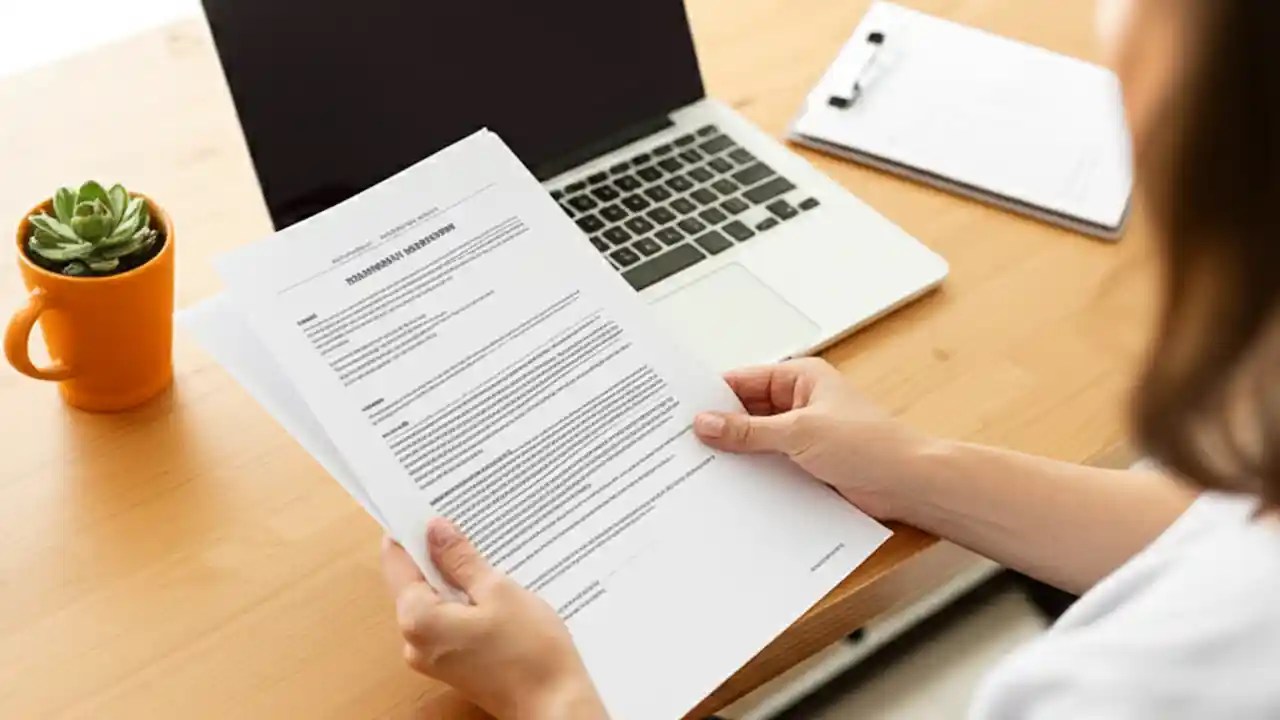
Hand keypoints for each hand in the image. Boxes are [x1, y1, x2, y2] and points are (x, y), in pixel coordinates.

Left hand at [381, 519, 607, 719]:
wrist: (554, 704)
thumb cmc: (530, 652)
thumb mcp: (498, 591)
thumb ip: (462, 560)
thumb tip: (437, 530)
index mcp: (418, 619)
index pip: (398, 562)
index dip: (411, 532)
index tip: (426, 508)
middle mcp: (415, 641)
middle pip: (414, 582)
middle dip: (436, 554)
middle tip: (463, 525)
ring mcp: (431, 655)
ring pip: (433, 600)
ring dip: (454, 577)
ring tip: (484, 556)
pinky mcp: (451, 662)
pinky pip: (447, 619)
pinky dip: (462, 599)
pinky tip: (488, 588)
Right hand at [693, 358, 933, 519]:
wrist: (908, 484)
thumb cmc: (869, 445)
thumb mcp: (799, 432)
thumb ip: (748, 431)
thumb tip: (706, 423)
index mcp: (800, 378)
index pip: (743, 380)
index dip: (711, 395)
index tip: (679, 410)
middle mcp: (799, 402)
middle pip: (746, 411)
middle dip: (719, 426)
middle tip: (681, 442)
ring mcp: (803, 434)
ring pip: (755, 440)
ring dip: (735, 453)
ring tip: (697, 466)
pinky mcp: (807, 463)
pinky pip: (769, 464)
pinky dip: (752, 472)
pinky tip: (729, 486)